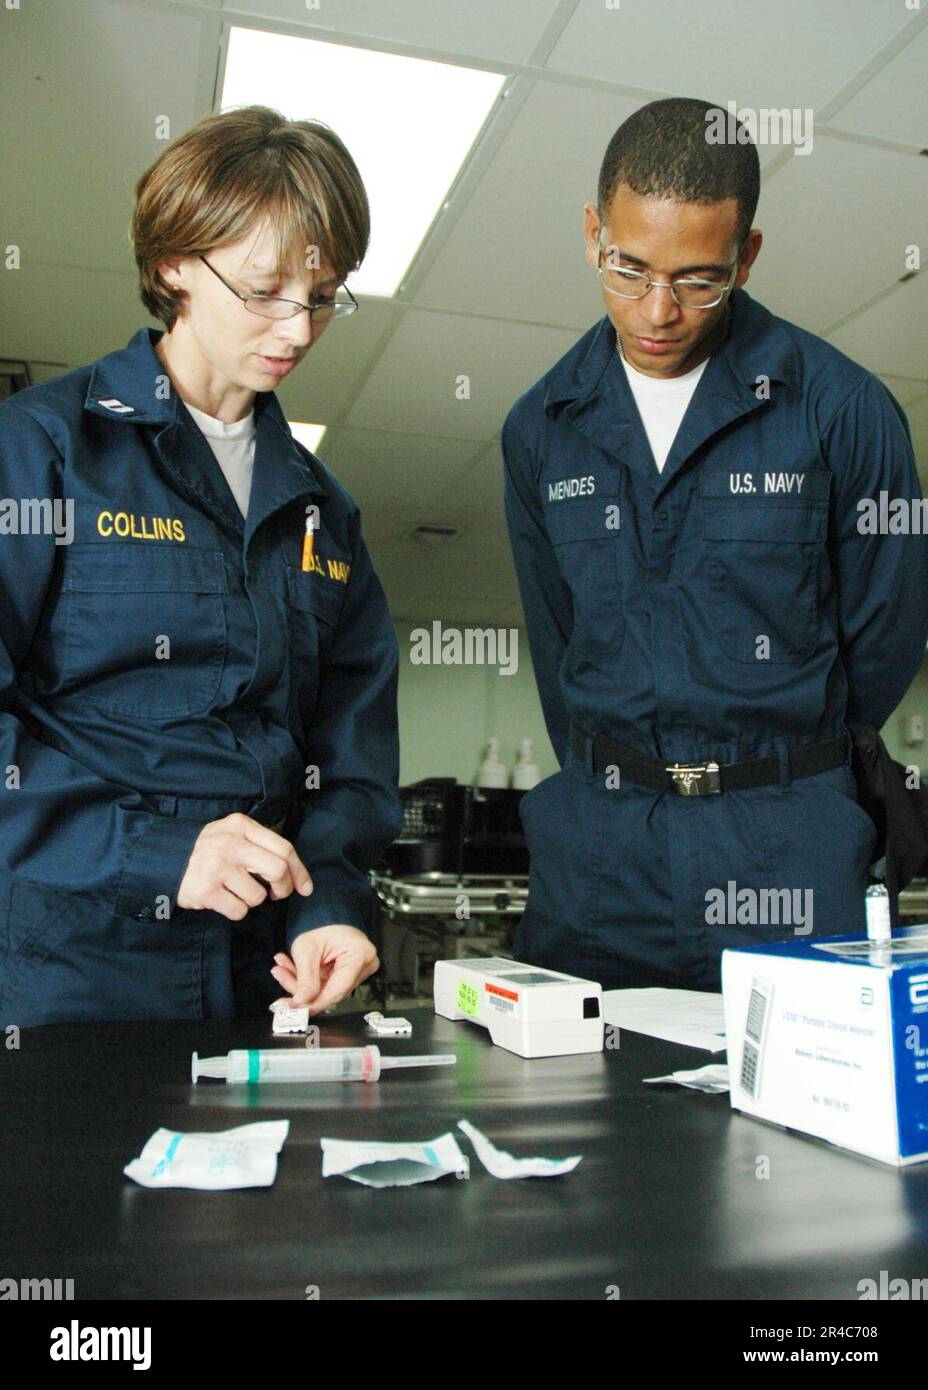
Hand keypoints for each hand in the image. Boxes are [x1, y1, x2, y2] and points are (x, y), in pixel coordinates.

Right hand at [176, 813, 312, 919]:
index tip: (305, 888)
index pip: (284, 848)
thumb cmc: (210, 853)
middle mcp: (229, 843)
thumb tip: (300, 879)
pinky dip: (236, 911)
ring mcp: (216, 866)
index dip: (300, 871)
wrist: (166, 862)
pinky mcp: (206, 890)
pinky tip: (222, 899)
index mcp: (240, 825)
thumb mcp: (233, 836)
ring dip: (252, 900)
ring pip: (258, 896)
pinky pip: (239, 911)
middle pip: (278, 870)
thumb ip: (263, 847)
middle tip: (276, 895)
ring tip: (235, 891)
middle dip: (283, 888)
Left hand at [270, 925, 378, 1012]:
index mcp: (360, 956)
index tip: (293, 1007)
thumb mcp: (307, 950)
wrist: (326, 914)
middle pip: (330, 991)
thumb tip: (301, 1003)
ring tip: (281, 970)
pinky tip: (290, 969)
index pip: (336, 991)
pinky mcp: (350, 972)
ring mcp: (359, 969)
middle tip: (281, 981)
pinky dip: (307, 979)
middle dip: (301, 988)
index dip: (313, 1003)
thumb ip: (305, 980)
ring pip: (326, 989)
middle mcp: (365, 964)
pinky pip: (327, 983)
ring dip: (301, 982)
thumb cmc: (321, 922)